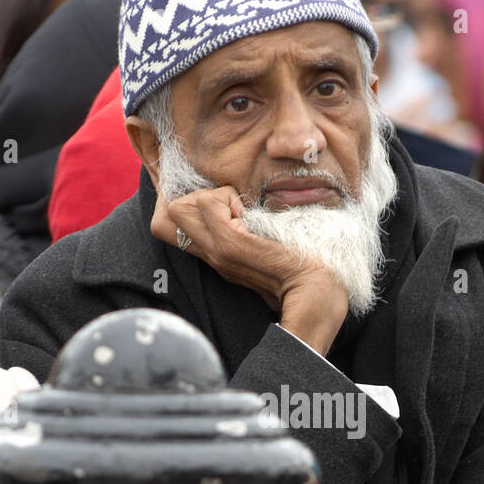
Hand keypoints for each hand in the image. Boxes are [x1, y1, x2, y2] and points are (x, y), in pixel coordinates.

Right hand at [150, 184, 347, 353]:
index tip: (207, 191)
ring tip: (240, 209)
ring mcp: (219, 251)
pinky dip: (224, 197)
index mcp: (218, 253)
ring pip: (179, 207)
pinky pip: (209, 204)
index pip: (166, 225)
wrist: (320, 291)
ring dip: (209, 195)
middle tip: (228, 205)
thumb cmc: (304, 264)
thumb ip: (252, 228)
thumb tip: (249, 202)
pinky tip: (247, 212)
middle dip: (189, 197)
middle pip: (163, 218)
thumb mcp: (269, 245)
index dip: (173, 201)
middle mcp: (211, 254)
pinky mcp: (233, 245)